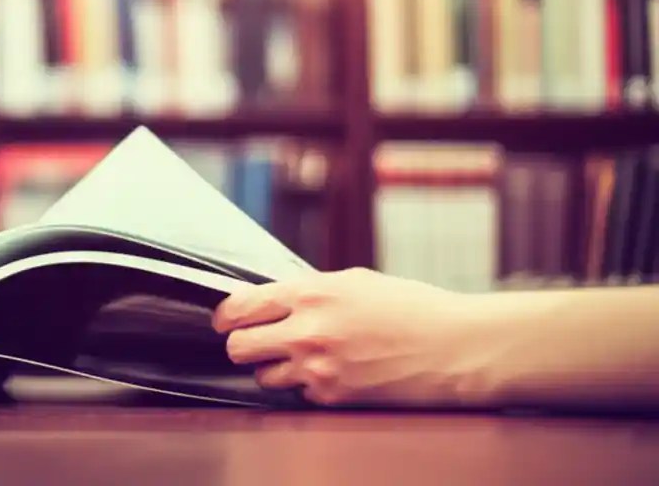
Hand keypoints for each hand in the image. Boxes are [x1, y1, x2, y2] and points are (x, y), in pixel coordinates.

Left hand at [211, 268, 485, 406]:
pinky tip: (332, 371)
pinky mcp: (333, 396)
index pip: (241, 306)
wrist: (453, 347)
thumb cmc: (410, 308)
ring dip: (273, 367)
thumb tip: (267, 296)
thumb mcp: (354, 281)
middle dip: (242, 344)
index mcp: (311, 293)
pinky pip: (298, 393)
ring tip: (300, 358)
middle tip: (255, 342)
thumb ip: (307, 290)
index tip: (224, 321)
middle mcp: (307, 331)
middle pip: (238, 347)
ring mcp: (318, 367)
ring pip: (263, 375)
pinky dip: (307, 385)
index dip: (225, 316)